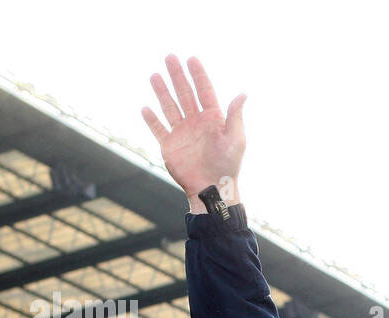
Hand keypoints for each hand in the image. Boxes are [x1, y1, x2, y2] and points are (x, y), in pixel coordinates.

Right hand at [141, 55, 246, 211]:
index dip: (198, 75)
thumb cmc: (228, 166)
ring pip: (169, 107)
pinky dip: (151, 119)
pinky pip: (158, 129)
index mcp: (213, 119)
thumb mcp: (236, 140)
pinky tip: (146, 108)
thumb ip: (235, 117)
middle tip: (170, 57)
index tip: (191, 59)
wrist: (212, 189)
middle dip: (177, 76)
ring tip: (155, 75)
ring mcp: (182, 133)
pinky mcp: (169, 146)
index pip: (204, 92)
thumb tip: (243, 94)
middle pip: (185, 94)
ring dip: (162, 91)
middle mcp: (196, 123)